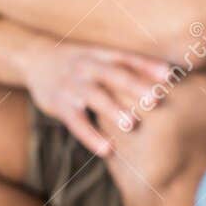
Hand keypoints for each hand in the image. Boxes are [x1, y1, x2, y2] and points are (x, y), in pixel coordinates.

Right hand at [17, 41, 174, 157]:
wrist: (35, 59)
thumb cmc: (80, 62)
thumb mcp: (99, 56)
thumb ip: (128, 65)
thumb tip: (170, 73)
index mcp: (101, 54)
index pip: (127, 58)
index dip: (148, 65)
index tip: (170, 75)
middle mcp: (87, 67)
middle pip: (113, 75)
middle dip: (134, 86)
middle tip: (156, 100)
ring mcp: (72, 85)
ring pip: (94, 98)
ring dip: (113, 111)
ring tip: (132, 125)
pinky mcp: (59, 104)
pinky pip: (76, 123)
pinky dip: (91, 137)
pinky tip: (108, 150)